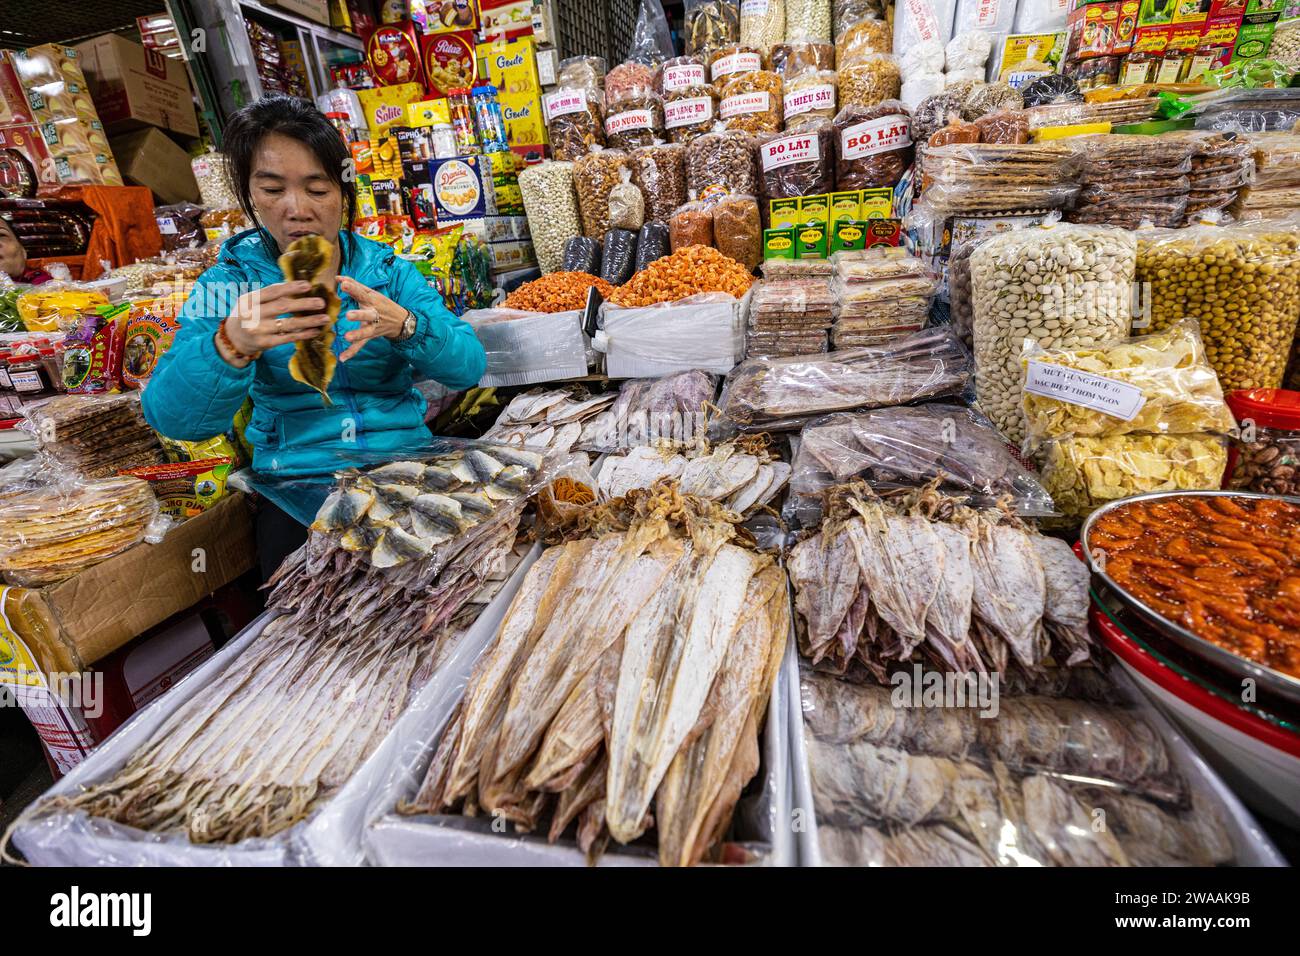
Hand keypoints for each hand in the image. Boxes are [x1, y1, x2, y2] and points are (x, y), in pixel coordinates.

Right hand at [216, 280, 331, 366]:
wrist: (232, 338)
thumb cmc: (247, 314)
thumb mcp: (251, 301)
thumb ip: (269, 294)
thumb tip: (295, 285)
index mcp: (249, 300)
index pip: (272, 291)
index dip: (290, 288)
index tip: (308, 285)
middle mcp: (252, 314)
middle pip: (282, 307)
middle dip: (304, 304)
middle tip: (321, 303)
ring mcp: (258, 330)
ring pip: (288, 324)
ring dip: (309, 321)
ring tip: (325, 318)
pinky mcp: (265, 343)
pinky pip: (288, 338)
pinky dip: (303, 334)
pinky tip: (315, 331)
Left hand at [336, 276, 409, 361]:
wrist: (401, 321)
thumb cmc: (382, 304)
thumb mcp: (371, 293)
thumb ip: (354, 285)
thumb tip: (337, 277)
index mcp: (372, 301)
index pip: (362, 293)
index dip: (353, 289)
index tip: (344, 284)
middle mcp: (374, 314)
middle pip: (367, 315)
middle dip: (358, 315)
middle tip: (348, 315)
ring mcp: (373, 327)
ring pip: (365, 332)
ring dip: (357, 335)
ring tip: (347, 338)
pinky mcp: (371, 336)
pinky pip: (361, 345)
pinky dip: (352, 352)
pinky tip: (342, 358)